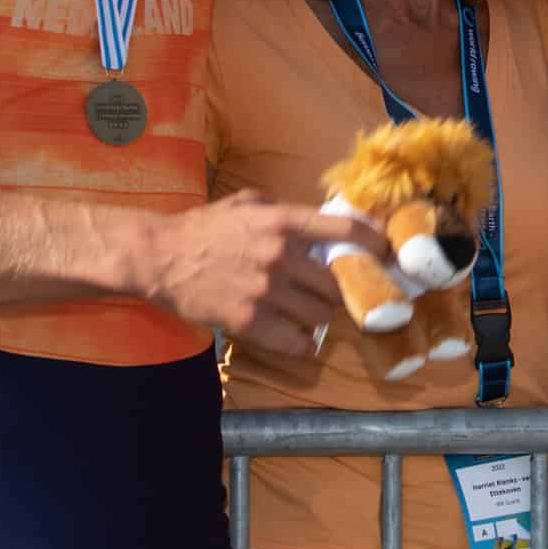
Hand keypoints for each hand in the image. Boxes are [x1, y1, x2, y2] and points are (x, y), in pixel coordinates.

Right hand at [146, 190, 387, 357]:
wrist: (160, 257)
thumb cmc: (204, 227)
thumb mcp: (247, 203)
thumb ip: (284, 209)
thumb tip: (319, 219)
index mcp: (283, 222)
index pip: (344, 229)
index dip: (373, 242)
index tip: (386, 252)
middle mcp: (280, 256)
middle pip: (335, 283)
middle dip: (339, 292)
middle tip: (335, 296)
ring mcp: (265, 291)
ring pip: (319, 315)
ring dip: (320, 318)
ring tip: (313, 317)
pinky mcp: (248, 321)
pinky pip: (293, 342)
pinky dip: (304, 345)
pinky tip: (304, 343)